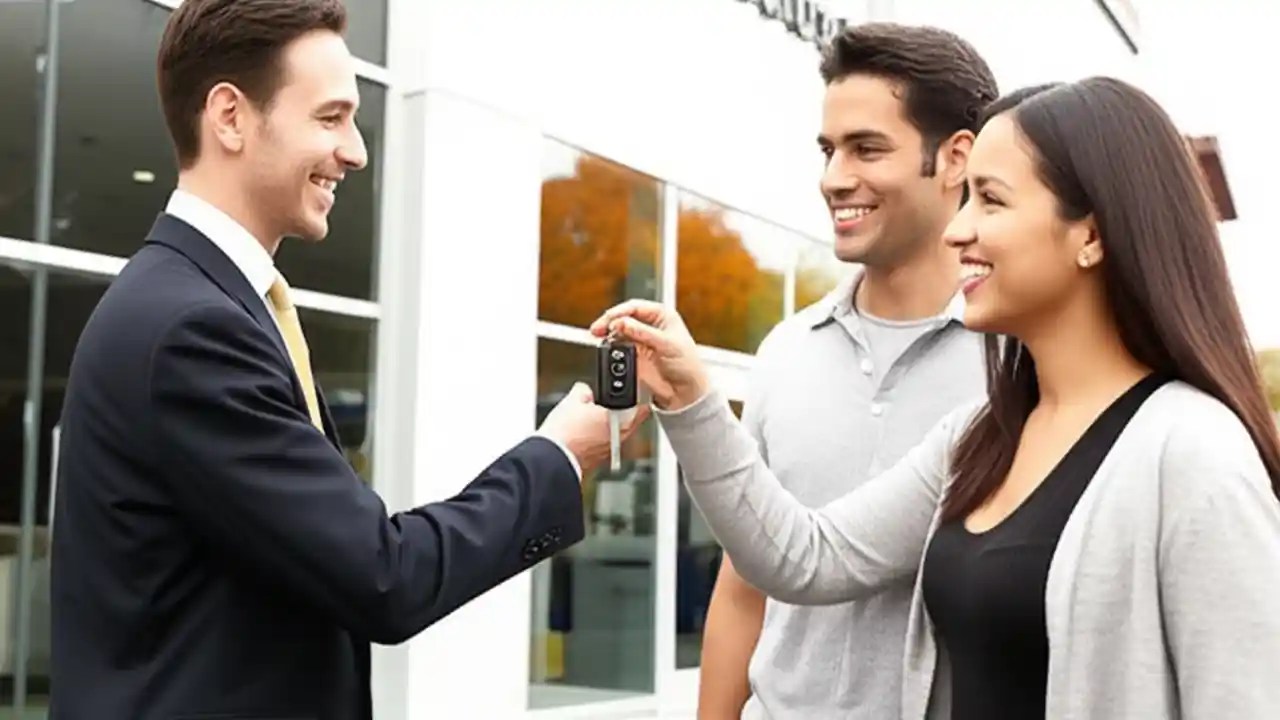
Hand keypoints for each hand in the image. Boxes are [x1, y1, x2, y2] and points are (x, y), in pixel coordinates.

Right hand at [537, 382, 650, 476]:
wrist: (551, 458)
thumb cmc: (566, 431)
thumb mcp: (573, 400)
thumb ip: (584, 391)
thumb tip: (584, 391)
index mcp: (623, 422)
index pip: (641, 409)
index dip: (637, 399)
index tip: (633, 394)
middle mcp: (620, 439)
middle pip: (627, 421)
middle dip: (617, 411)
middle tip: (604, 403)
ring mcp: (608, 451)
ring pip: (612, 433)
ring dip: (605, 425)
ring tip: (587, 417)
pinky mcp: (595, 461)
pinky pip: (600, 444)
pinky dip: (594, 437)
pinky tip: (579, 432)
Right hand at [589, 299, 710, 410]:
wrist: (685, 391)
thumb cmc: (688, 365)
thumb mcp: (667, 344)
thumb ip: (642, 333)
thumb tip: (621, 323)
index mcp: (662, 316)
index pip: (636, 307)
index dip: (620, 312)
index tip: (609, 320)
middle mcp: (650, 325)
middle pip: (624, 317)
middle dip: (610, 321)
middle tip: (598, 329)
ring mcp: (641, 339)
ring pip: (618, 331)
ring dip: (609, 333)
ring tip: (601, 337)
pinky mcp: (635, 354)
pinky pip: (618, 346)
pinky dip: (611, 346)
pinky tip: (607, 347)